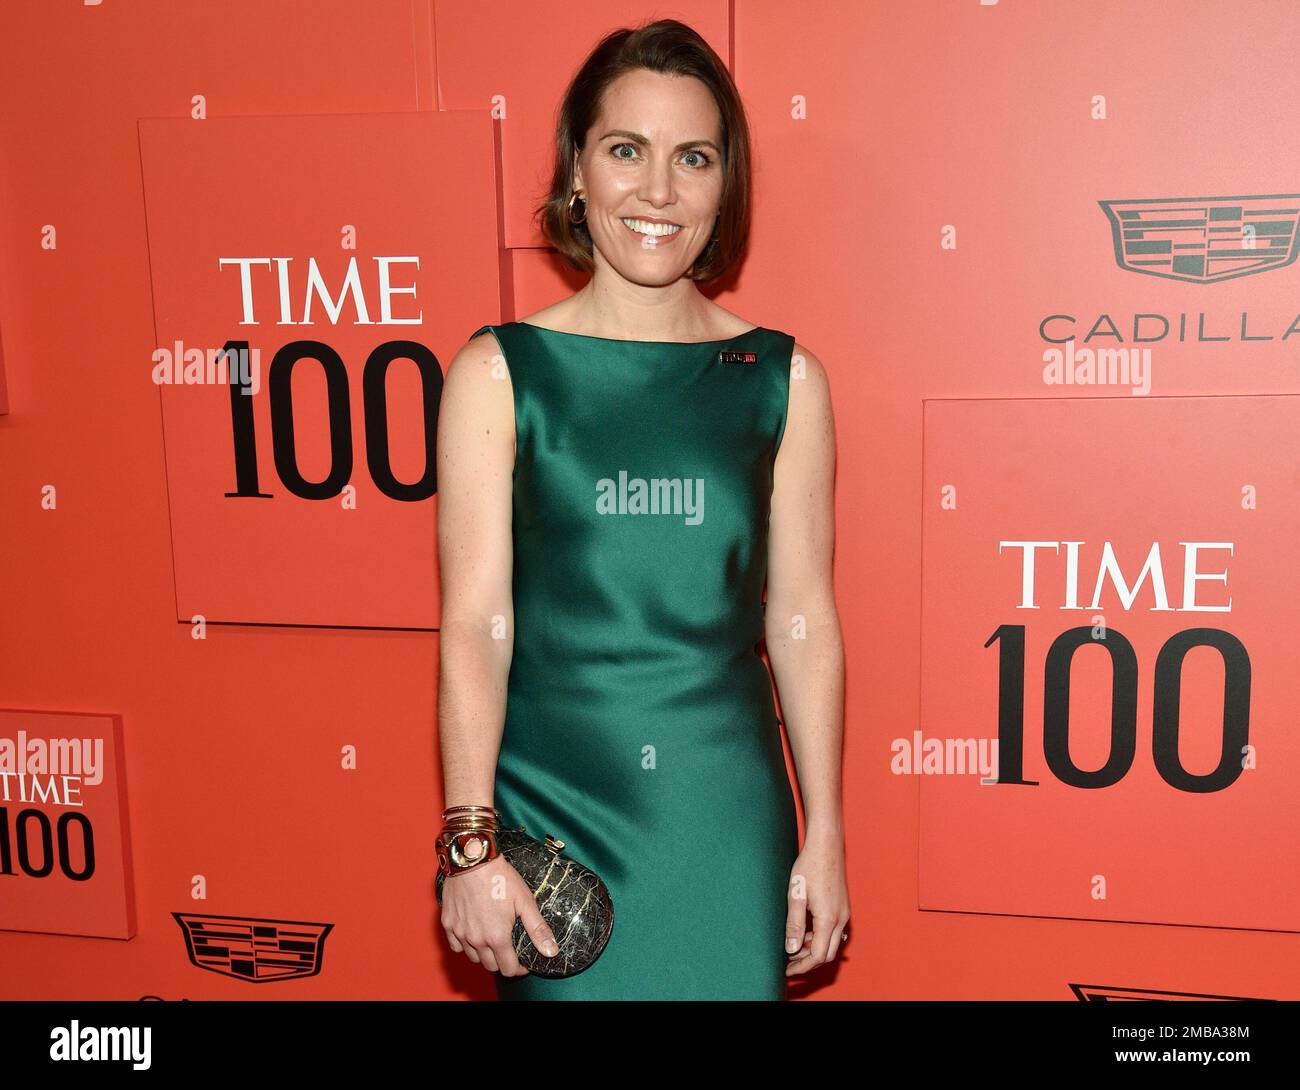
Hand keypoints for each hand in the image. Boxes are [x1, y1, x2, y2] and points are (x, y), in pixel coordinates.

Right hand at [438, 855, 559, 975]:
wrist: (473, 860)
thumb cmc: (500, 878)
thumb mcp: (525, 901)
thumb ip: (538, 929)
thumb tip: (551, 951)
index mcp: (497, 937)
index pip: (507, 969)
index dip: (518, 969)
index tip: (523, 963)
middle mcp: (476, 939)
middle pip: (490, 966)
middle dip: (502, 961)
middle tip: (509, 949)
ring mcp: (460, 932)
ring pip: (472, 957)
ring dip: (484, 954)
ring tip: (492, 940)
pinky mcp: (448, 923)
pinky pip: (455, 945)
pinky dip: (465, 945)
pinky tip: (473, 933)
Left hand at [784, 830, 849, 975]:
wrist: (826, 845)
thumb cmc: (810, 866)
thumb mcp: (796, 895)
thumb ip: (794, 924)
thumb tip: (791, 949)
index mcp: (829, 919)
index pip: (818, 955)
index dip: (802, 966)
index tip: (787, 970)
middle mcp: (841, 919)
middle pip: (828, 954)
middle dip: (809, 962)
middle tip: (790, 964)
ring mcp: (844, 913)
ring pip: (832, 943)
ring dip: (814, 950)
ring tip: (794, 948)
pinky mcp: (843, 907)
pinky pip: (834, 932)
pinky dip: (820, 938)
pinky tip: (806, 932)